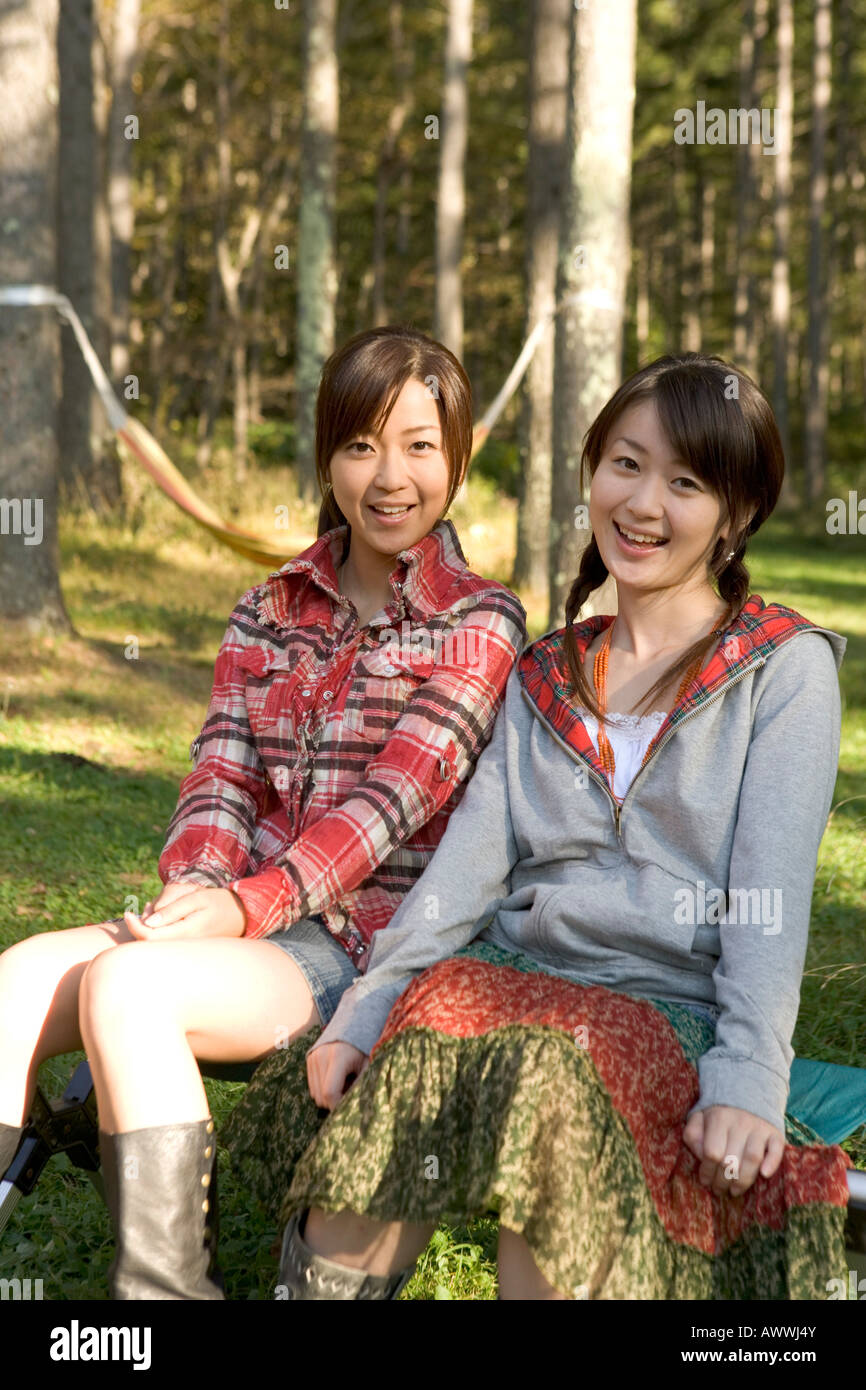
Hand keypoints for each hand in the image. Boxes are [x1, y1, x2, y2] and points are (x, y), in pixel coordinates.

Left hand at [124, 887, 246, 941]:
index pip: (149, 937)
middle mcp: (183, 946)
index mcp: (185, 933)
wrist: (241, 916)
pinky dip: (159, 930)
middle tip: (149, 906)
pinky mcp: (184, 950)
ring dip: (151, 926)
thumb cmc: (218, 903)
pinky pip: (164, 942)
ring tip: (162, 908)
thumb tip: (147, 921)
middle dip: (142, 924)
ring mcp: (184, 951)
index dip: (134, 926)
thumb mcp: (196, 898)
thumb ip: (172, 909)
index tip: (128, 913)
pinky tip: (167, 918)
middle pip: (149, 942)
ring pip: (156, 942)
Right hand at [307, 1041, 368, 1111]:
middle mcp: (321, 1056)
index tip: (349, 1108)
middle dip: (335, 1102)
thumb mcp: (368, 1066)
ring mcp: (313, 1057)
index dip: (338, 1106)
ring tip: (344, 1085)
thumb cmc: (364, 1049)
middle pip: (321, 1097)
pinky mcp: (309, 1059)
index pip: (330, 1092)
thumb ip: (362, 1086)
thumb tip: (357, 1110)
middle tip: (350, 1094)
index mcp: (338, 1057)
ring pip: (315, 1095)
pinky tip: (336, 1080)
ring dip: (329, 1097)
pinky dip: (323, 1090)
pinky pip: (313, 1088)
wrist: (353, 1025)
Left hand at [683, 1105, 785, 1196]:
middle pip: (732, 1160)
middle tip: (719, 1190)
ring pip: (752, 1159)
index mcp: (719, 1118)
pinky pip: (776, 1150)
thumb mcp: (699, 1118)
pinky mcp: (776, 1133)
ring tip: (734, 1191)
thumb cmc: (719, 1114)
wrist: (748, 1093)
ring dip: (743, 1181)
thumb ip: (693, 1134)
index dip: (707, 1171)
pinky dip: (772, 1163)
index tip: (705, 1181)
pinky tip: (764, 1175)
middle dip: (723, 1181)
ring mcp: (759, 1127)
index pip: (712, 1152)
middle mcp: (740, 1122)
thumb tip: (700, 1156)